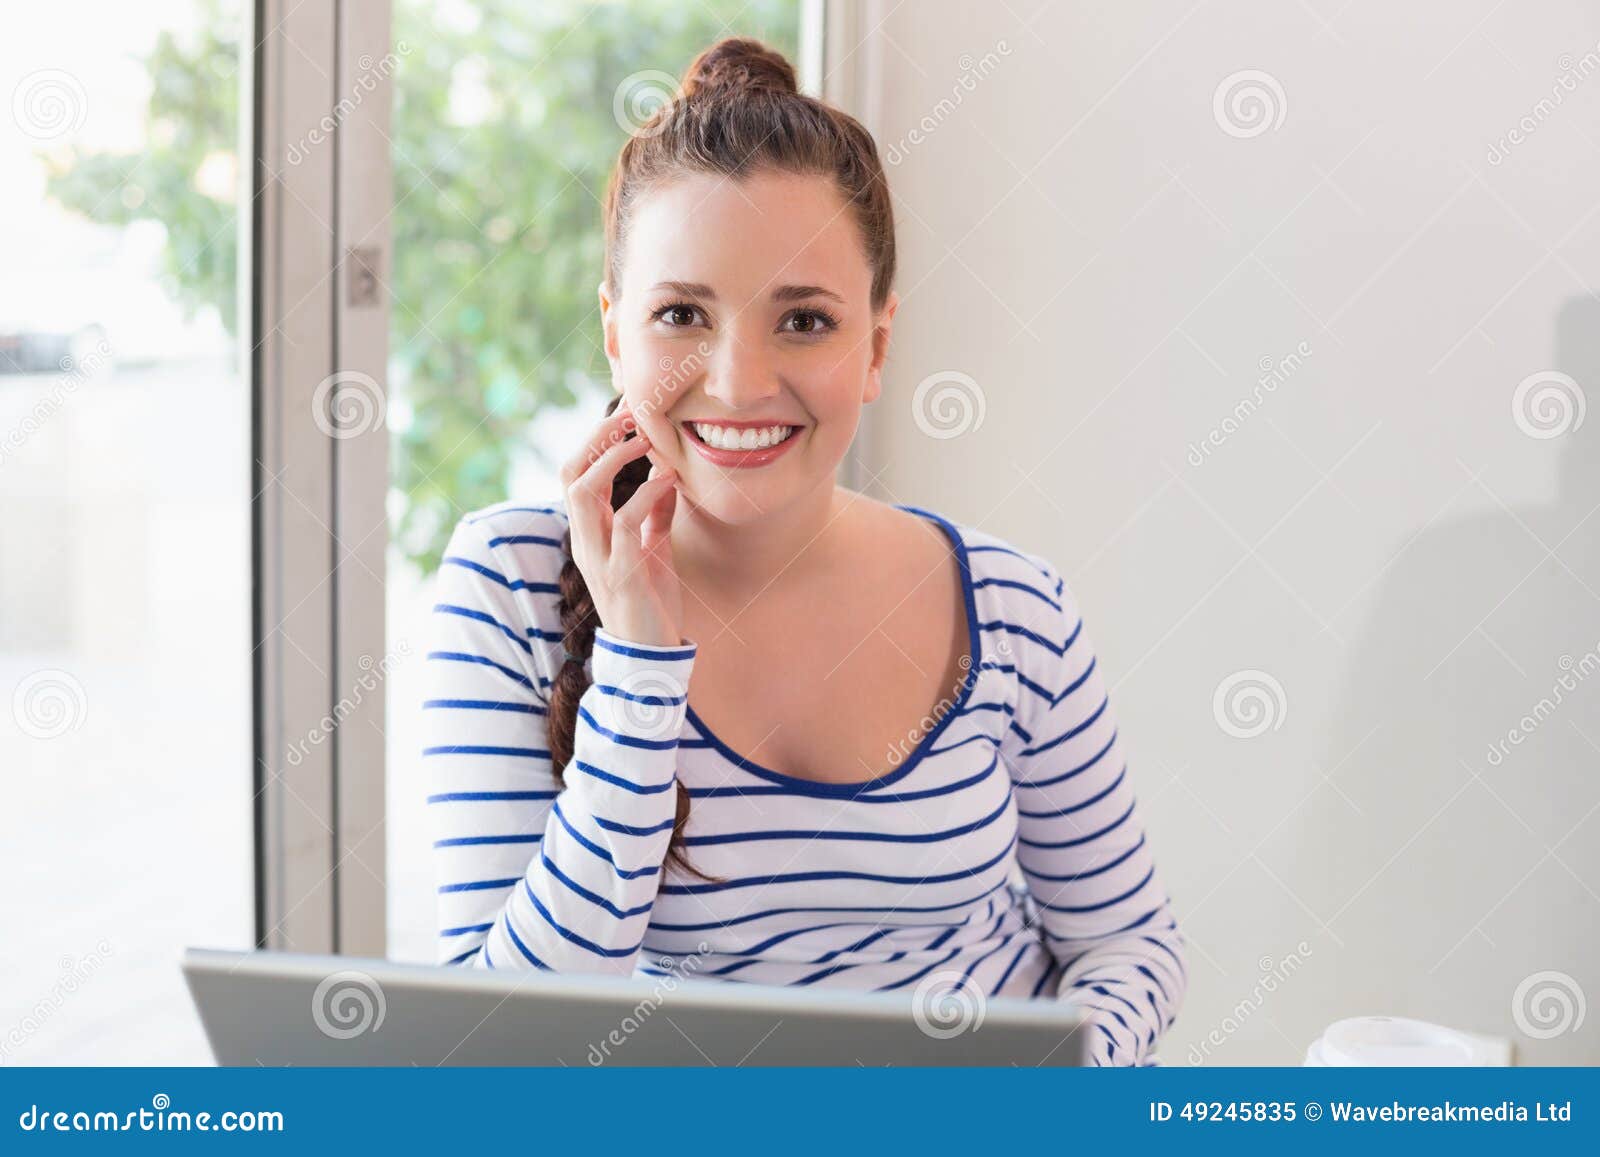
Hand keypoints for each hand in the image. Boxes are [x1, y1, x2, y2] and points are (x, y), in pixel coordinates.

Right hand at [558, 400, 685, 648]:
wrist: (653, 656)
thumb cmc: (652, 604)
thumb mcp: (654, 549)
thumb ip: (654, 514)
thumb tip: (666, 474)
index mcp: (590, 534)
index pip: (575, 474)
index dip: (596, 440)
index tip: (629, 415)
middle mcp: (586, 542)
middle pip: (571, 474)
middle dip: (598, 438)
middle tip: (632, 414)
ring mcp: (599, 558)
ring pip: (584, 492)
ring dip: (615, 459)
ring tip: (646, 440)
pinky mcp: (621, 574)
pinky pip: (625, 523)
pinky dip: (646, 494)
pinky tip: (669, 479)